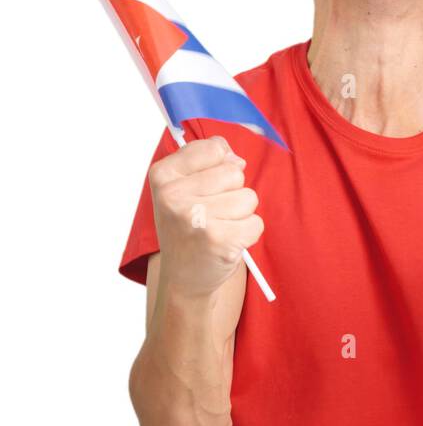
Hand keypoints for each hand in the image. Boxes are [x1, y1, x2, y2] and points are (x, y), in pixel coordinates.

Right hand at [148, 135, 263, 297]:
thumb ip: (207, 160)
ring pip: (248, 197)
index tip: (205, 186)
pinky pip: (256, 222)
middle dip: (232, 192)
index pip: (213, 148)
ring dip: (241, 214)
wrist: (183, 277)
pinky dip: (248, 233)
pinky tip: (226, 242)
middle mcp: (173, 196)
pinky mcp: (219, 240)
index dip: (220, 165)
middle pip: (235, 172)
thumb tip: (237, 157)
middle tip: (211, 213)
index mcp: (162, 175)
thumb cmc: (189, 226)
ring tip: (219, 227)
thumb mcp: (184, 187)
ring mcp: (195, 218)